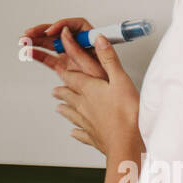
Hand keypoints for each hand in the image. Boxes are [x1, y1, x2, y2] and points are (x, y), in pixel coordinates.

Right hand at [19, 17, 107, 80]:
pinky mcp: (64, 66)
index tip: (52, 31)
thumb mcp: (94, 68)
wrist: (106, 102)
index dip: (62, 25)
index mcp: (92, 42)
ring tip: (24, 41)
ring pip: (51, 44)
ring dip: (37, 41)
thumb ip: (79, 51)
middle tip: (31, 33)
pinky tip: (29, 52)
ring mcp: (71, 56)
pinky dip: (38, 54)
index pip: (77, 26)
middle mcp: (80, 47)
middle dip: (44, 31)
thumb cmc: (106, 86)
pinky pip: (49, 58)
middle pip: (60, 32)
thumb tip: (66, 33)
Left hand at [48, 26, 141, 155]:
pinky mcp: (93, 137)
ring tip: (59, 107)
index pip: (72, 76)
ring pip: (70, 113)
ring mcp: (86, 122)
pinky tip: (73, 132)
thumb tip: (99, 40)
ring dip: (64, 108)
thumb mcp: (120, 79)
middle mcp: (83, 105)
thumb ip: (108, 59)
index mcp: (89, 89)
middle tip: (55, 89)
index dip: (64, 69)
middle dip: (61, 89)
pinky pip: (80, 133)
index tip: (57, 64)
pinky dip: (76, 131)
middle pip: (68, 94)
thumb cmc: (126, 112)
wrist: (126, 143)